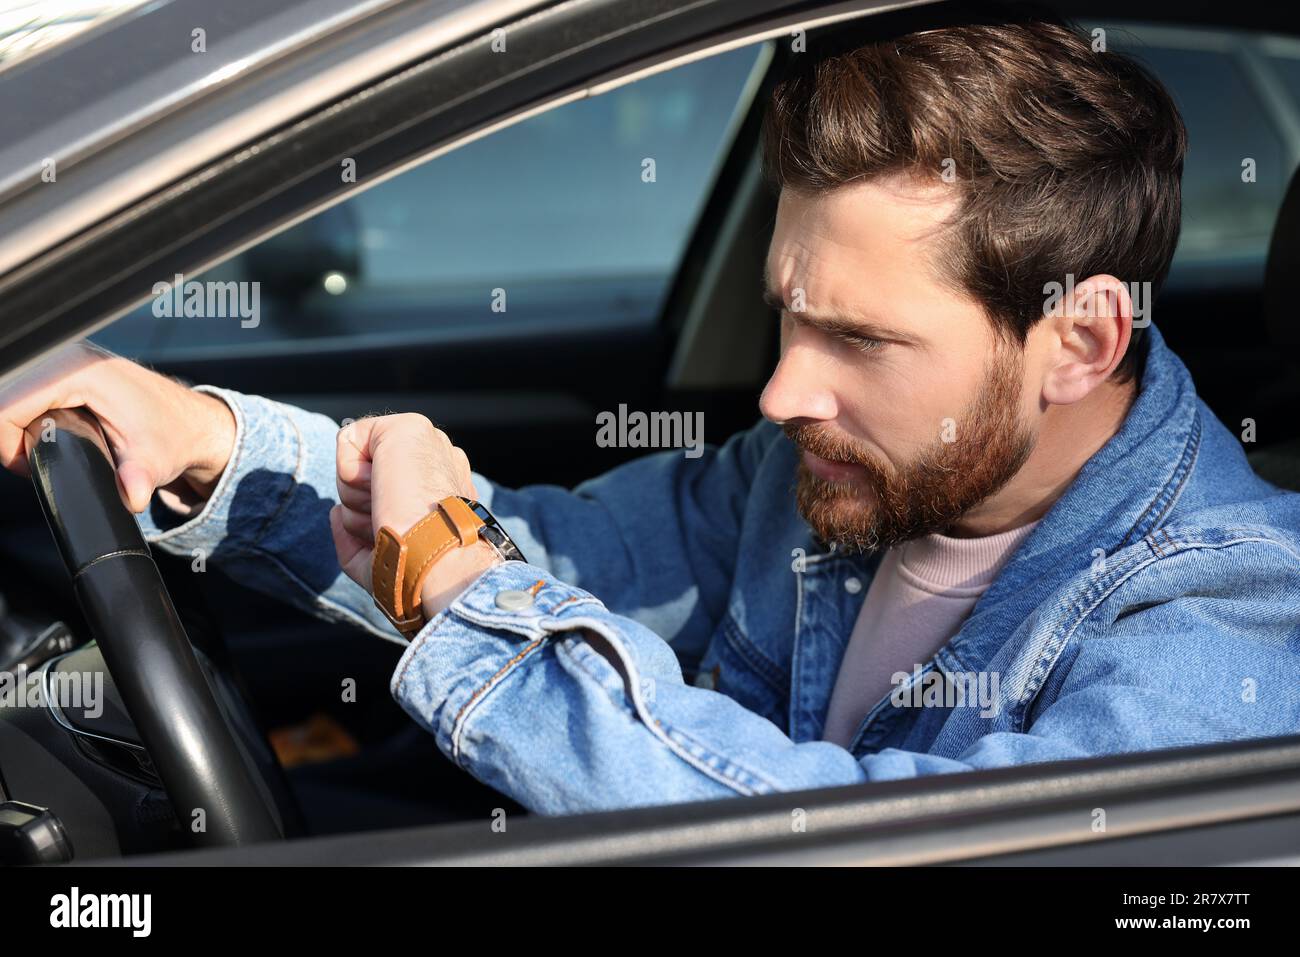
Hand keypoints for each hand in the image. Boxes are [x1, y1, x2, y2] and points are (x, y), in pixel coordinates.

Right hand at [0, 342, 235, 512]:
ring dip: (19, 426)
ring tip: (46, 448)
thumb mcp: (154, 460)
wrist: (193, 423)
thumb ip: (138, 478)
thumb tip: (133, 496)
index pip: (9, 404)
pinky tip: (49, 432)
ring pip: (13, 395)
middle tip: (37, 462)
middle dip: (12, 436)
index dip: (8, 444)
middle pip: (7, 399)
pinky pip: (26, 391)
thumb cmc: (175, 435)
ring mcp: (65, 358)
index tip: (30, 467)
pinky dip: (28, 415)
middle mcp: (68, 356)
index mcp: (79, 371)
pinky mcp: (66, 366)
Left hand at [331, 414, 500, 619]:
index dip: (379, 515)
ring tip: (391, 509)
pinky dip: (351, 473)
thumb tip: (334, 512)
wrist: (434, 558)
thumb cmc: (416, 568)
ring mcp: (425, 441)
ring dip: (359, 498)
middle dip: (367, 507)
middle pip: (369, 478)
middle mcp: (436, 460)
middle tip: (393, 521)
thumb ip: (355, 538)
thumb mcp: (380, 557)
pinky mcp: (406, 427)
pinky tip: (381, 487)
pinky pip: (348, 441)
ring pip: (356, 465)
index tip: (400, 533)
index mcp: (441, 486)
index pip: (388, 488)